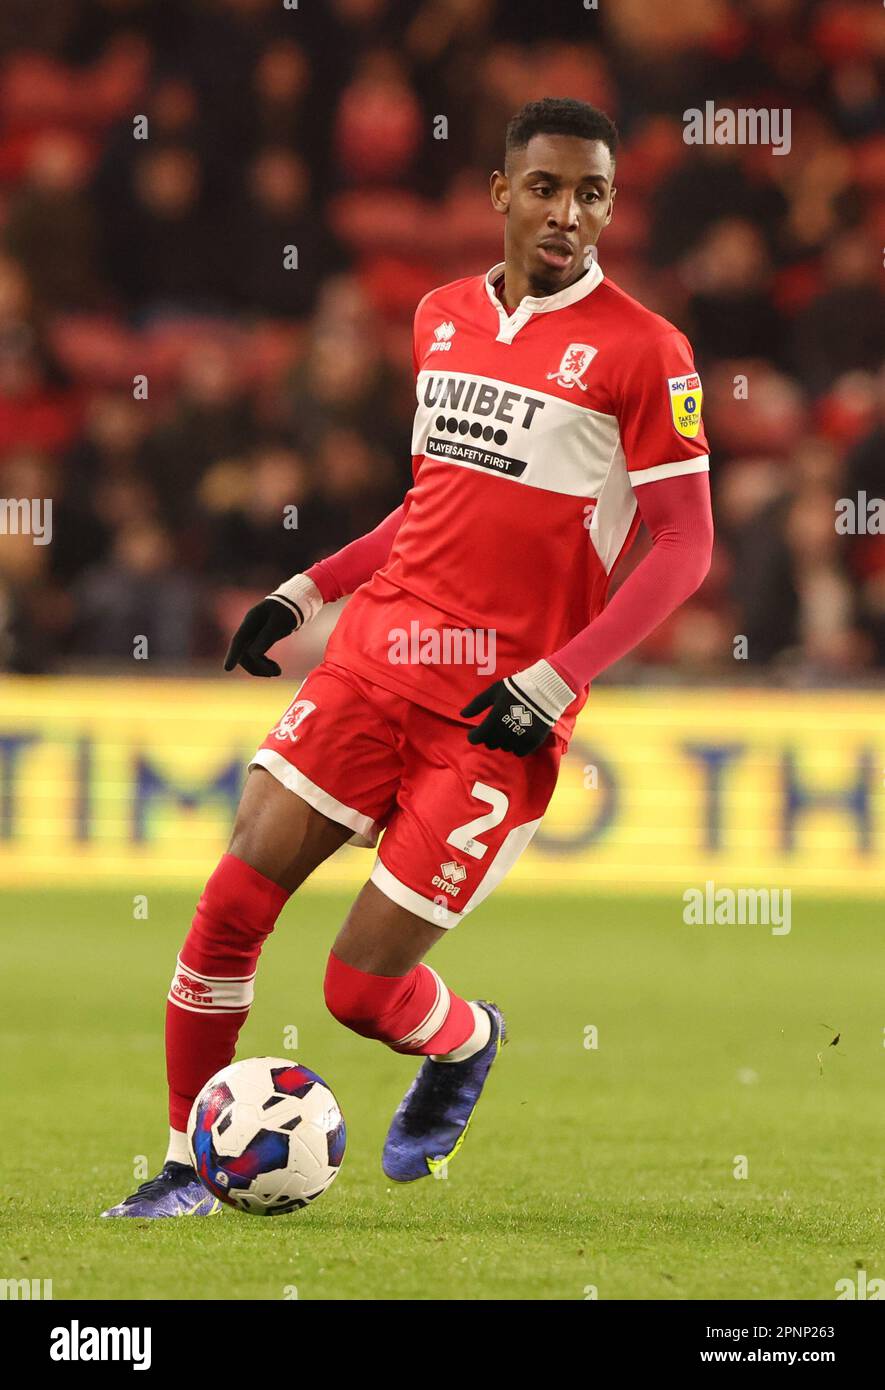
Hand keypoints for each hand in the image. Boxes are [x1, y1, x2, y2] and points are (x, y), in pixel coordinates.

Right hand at [224, 573, 322, 676]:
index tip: (227, 669)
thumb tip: (253, 654)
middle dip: (255, 665)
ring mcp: (254, 634)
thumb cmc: (287, 609)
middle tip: (272, 673)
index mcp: (251, 621)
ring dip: (261, 667)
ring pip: (249, 656)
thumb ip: (266, 636)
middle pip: (243, 652)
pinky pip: (257, 656)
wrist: (295, 602)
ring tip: (277, 672)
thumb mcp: (279, 622)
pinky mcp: (260, 639)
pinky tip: (275, 669)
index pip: (238, 640)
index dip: (232, 655)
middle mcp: (249, 628)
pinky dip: (264, 664)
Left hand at [460, 659, 575, 755]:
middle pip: (490, 744)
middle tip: (494, 727)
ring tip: (508, 728)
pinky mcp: (532, 742)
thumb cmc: (516, 688)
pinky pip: (518, 752)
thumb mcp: (493, 692)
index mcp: (494, 720)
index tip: (475, 731)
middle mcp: (505, 732)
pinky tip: (517, 735)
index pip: (476, 738)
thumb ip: (477, 705)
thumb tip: (462, 715)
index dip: (473, 735)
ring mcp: (520, 738)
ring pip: (504, 748)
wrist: (544, 690)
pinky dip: (516, 746)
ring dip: (503, 741)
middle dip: (489, 737)